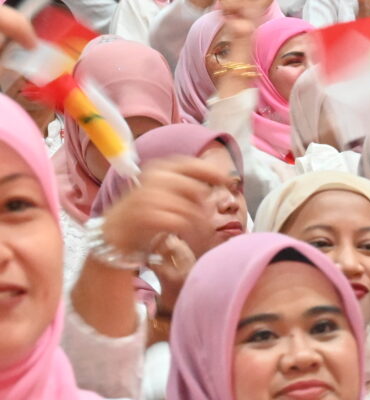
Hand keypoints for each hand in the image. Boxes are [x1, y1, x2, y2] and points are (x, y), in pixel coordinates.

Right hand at [98, 156, 232, 262]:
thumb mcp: (162, 191)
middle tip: (206, 215)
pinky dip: (188, 230)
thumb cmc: (142, 213)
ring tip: (199, 229)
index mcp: (159, 168)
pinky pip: (179, 221)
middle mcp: (153, 179)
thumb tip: (217, 181)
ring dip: (199, 221)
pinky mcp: (145, 217)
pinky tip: (188, 235)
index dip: (212, 172)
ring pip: (190, 207)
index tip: (228, 180)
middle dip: (205, 204)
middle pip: (196, 189)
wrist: (112, 235)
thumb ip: (185, 184)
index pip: (191, 164)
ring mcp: (148, 197)